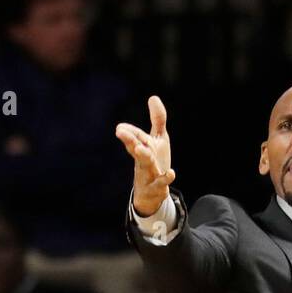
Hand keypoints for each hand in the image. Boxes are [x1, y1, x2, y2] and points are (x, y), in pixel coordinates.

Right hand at [115, 95, 174, 216]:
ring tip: (140, 149)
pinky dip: (164, 180)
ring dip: (143, 157)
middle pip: (136, 149)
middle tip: (120, 132)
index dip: (129, 133)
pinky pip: (160, 185)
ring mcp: (148, 175)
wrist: (150, 195)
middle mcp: (143, 161)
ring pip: (145, 166)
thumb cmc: (153, 163)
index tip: (120, 128)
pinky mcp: (156, 189)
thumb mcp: (158, 140)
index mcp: (142, 148)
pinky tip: (171, 173)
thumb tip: (153, 97)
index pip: (136, 138)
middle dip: (129, 140)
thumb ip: (157, 120)